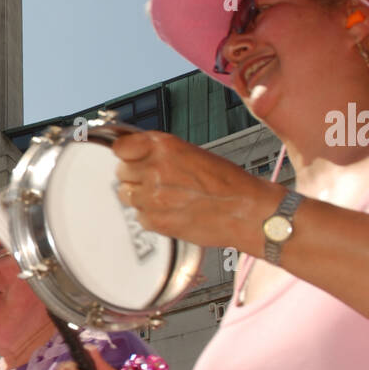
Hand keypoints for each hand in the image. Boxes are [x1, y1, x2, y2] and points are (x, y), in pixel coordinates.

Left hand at [113, 130, 277, 250]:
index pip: (121, 147)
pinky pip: (139, 217)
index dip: (125, 153)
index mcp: (164, 147)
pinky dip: (150, 216)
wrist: (247, 212)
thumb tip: (139, 154)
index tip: (129, 156)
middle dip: (134, 176)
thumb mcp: (194, 153)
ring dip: (139, 196)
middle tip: (154, 180)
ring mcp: (153, 197)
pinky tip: (170, 212)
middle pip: (121, 172)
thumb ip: (162, 153)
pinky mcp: (155, 222)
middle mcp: (155, 170)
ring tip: (163, 197)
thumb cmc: (229, 183)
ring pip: (126, 195)